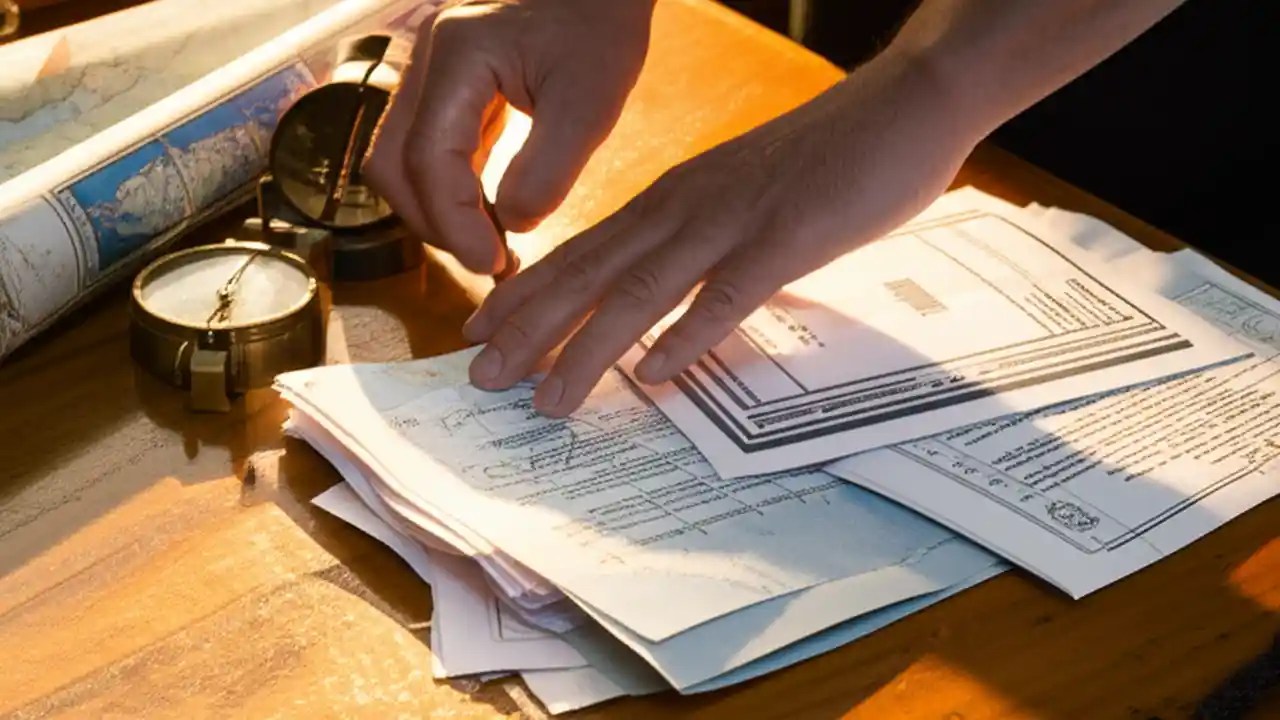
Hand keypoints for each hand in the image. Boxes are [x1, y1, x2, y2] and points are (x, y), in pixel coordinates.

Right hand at [364, 0, 654, 274]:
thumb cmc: (600, 26)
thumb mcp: (591, 101)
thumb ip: (549, 169)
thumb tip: (511, 224)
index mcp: (458, 55)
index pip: (428, 158)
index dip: (453, 222)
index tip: (492, 262)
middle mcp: (428, 61)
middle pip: (393, 164)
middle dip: (435, 222)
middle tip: (489, 259)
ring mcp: (431, 74)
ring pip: (402, 160)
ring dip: (437, 211)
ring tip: (491, 246)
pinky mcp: (447, 90)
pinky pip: (428, 151)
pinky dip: (451, 192)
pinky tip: (491, 217)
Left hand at [461, 51, 988, 415]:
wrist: (904, 102)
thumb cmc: (825, 157)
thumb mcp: (743, 198)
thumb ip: (703, 243)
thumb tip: (671, 297)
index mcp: (674, 198)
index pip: (583, 251)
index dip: (527, 293)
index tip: (481, 332)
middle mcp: (687, 207)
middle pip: (591, 274)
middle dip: (530, 329)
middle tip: (482, 378)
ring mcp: (734, 221)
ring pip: (642, 290)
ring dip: (589, 348)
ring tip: (547, 397)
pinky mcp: (788, 238)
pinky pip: (729, 293)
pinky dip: (688, 334)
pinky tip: (655, 373)